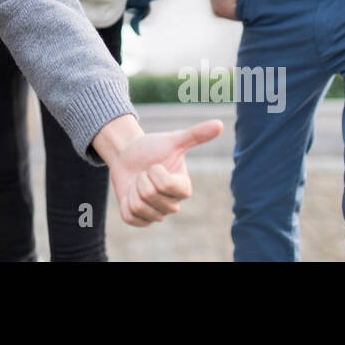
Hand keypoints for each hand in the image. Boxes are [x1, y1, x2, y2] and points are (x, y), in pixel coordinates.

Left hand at [100, 118, 223, 225]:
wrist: (127, 154)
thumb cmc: (153, 147)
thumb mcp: (173, 140)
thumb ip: (196, 135)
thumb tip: (220, 124)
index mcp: (184, 189)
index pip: (165, 185)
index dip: (155, 172)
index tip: (155, 165)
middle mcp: (173, 205)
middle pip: (149, 195)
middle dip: (141, 178)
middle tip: (144, 173)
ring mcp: (157, 215)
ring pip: (138, 206)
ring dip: (132, 189)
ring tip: (138, 182)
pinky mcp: (140, 220)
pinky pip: (129, 217)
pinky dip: (124, 203)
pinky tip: (131, 194)